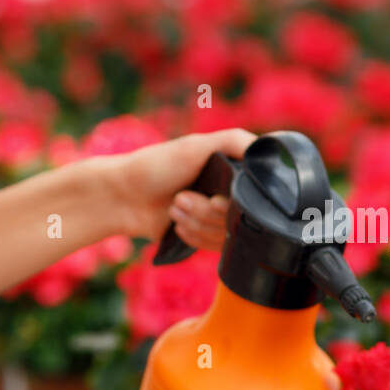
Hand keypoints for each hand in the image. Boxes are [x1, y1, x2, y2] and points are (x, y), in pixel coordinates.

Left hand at [104, 129, 255, 246]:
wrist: (122, 197)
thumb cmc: (157, 165)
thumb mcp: (197, 144)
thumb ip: (236, 141)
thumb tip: (266, 153)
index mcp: (233, 169)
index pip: (256, 194)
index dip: (233, 201)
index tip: (214, 197)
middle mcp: (230, 192)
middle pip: (240, 219)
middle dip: (205, 211)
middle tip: (181, 196)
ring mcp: (218, 216)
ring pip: (226, 235)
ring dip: (196, 223)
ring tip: (175, 208)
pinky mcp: (205, 236)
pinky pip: (215, 248)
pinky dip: (194, 236)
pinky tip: (177, 224)